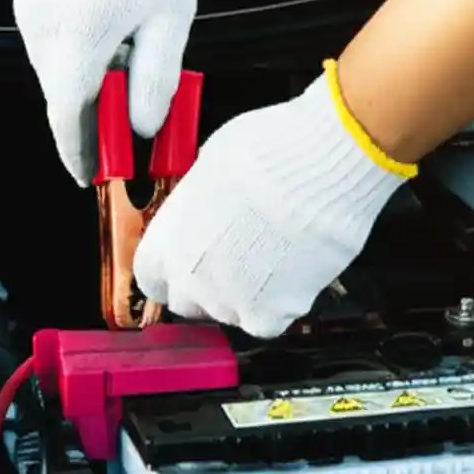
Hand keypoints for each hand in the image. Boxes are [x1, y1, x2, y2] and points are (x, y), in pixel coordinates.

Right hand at [14, 0, 196, 186]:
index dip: (79, 155)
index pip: (68, 118)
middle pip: (63, 99)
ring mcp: (30, 11)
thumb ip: (157, 79)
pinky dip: (79, 58)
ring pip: (58, 74)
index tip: (94, 179)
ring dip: (89, 86)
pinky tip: (114, 36)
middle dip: (95, 122)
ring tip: (134, 66)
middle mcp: (42, 28)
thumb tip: (143, 130)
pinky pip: (53, 46)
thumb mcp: (171, 15)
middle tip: (134, 130)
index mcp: (77, 38)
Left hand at [133, 63, 412, 337]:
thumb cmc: (270, 150)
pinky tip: (294, 272)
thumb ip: (200, 203)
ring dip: (247, 294)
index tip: (188, 264)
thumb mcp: (212, 165)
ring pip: (231, 313)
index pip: (152, 277)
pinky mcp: (270, 314)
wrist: (321, 165)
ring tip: (276, 258)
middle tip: (240, 258)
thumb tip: (207, 205)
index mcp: (168, 239)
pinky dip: (281, 304)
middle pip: (190, 302)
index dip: (174, 271)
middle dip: (209, 286)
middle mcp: (191, 277)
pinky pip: (268, 323)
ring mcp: (229, 300)